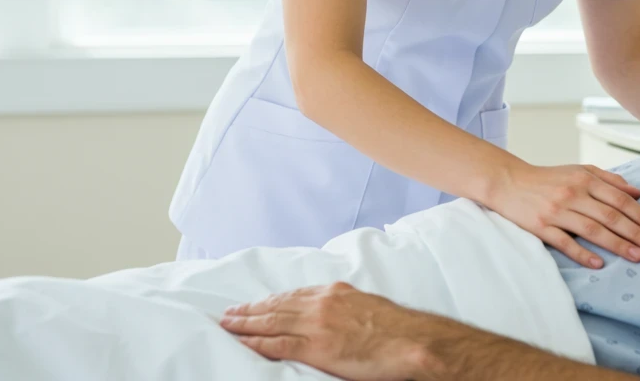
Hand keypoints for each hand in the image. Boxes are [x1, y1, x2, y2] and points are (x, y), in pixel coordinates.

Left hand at [220, 282, 438, 380]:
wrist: (411, 340)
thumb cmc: (397, 328)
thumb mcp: (369, 306)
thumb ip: (347, 308)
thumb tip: (337, 317)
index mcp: (336, 292)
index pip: (294, 295)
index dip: (271, 300)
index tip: (255, 303)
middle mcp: (322, 303)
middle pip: (277, 305)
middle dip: (250, 310)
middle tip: (228, 313)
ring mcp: (317, 325)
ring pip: (272, 321)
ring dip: (246, 324)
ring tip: (228, 325)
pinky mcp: (317, 347)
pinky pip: (278, 344)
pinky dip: (257, 343)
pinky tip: (242, 342)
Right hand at [483, 162, 639, 269]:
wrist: (509, 182)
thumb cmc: (549, 178)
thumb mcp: (579, 171)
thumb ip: (609, 180)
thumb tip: (638, 192)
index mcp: (584, 179)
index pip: (618, 198)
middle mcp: (572, 193)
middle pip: (609, 215)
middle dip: (635, 232)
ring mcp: (555, 211)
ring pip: (591, 229)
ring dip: (616, 244)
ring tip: (636, 256)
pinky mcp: (540, 226)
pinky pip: (564, 242)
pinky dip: (582, 253)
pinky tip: (598, 264)